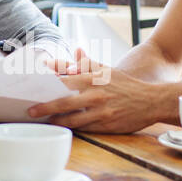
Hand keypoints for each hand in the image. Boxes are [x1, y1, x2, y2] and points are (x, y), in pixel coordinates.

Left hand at [26, 49, 164, 131]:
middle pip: (63, 102)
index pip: (64, 80)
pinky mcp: (106, 125)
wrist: (151, 100)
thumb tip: (71, 51)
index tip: (30, 87)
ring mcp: (101, 111)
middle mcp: (95, 94)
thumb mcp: (106, 70)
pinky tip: (62, 129)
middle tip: (30, 111)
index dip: (46, 84)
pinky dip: (71, 129)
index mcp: (93, 78)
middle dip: (44, 107)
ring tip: (43, 122)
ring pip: (72, 119)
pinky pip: (84, 128)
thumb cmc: (125, 85)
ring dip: (55, 121)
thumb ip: (85, 63)